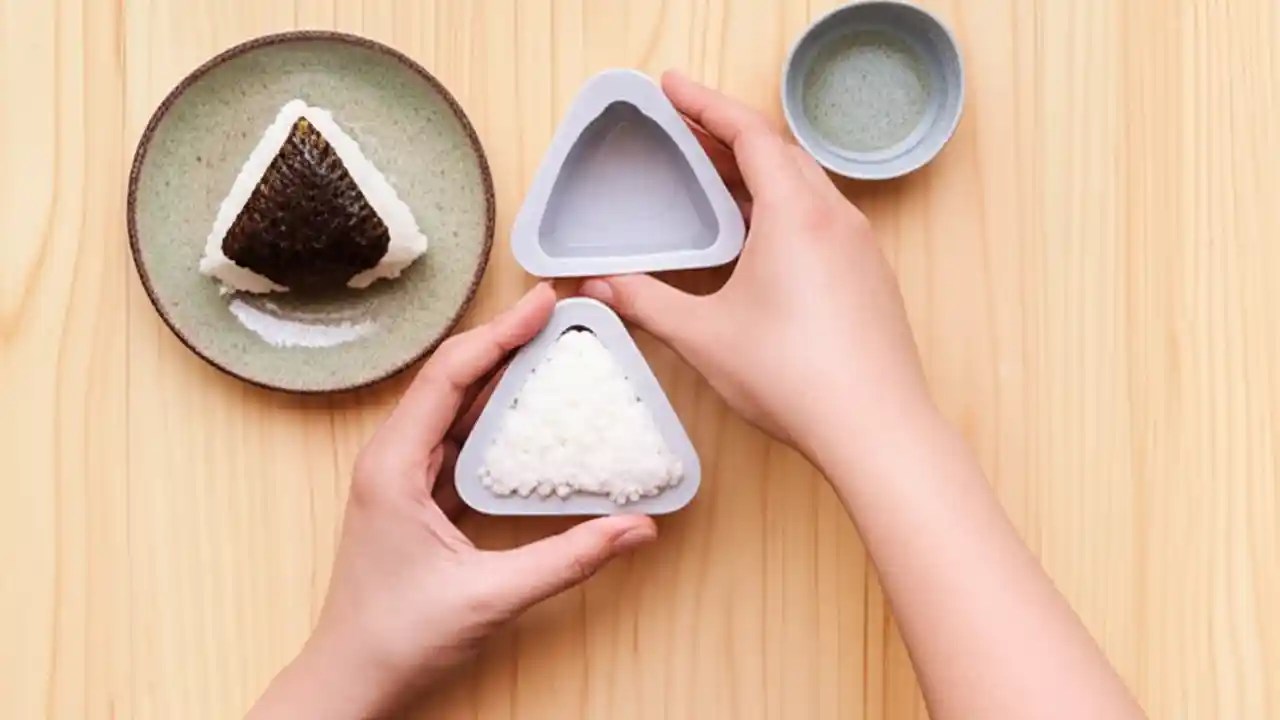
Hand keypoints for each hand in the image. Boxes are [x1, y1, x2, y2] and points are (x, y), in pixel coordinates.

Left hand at [248, 284, 656, 718]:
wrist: (350, 679)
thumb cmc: (397, 638)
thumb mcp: (490, 595)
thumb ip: (568, 559)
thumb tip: (636, 528)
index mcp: (393, 465)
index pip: (449, 375)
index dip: (499, 333)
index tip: (543, 303)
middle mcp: (391, 459)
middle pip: (450, 379)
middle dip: (503, 341)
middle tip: (555, 315)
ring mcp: (401, 478)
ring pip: (453, 407)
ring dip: (498, 375)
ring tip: (547, 348)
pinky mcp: (414, 498)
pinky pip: (457, 440)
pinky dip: (492, 418)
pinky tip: (527, 412)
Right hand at [582, 72, 932, 456]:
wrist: (877, 428)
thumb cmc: (793, 377)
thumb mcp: (704, 336)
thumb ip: (646, 302)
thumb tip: (600, 285)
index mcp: (795, 213)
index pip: (748, 132)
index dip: (705, 104)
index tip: (671, 86)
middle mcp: (835, 217)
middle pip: (778, 152)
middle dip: (727, 135)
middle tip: (683, 132)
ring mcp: (860, 247)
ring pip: (805, 187)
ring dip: (758, 173)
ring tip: (715, 181)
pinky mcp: (870, 277)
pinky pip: (823, 220)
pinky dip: (785, 208)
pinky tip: (760, 240)